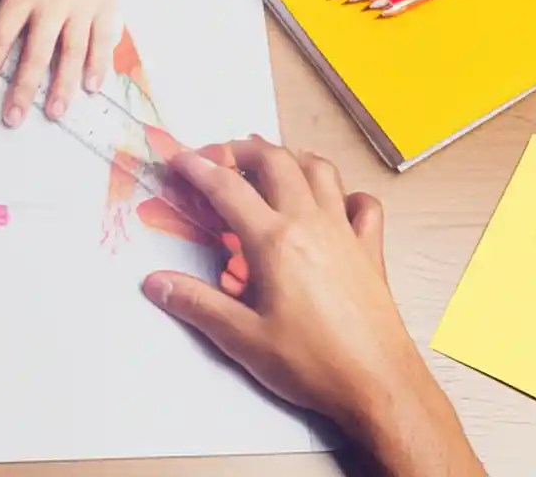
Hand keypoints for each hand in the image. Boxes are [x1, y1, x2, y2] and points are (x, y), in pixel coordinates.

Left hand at [0, 0, 125, 126]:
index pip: (1, 36)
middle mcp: (53, 4)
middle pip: (35, 54)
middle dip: (22, 89)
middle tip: (13, 118)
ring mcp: (82, 8)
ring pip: (71, 54)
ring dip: (62, 86)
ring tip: (53, 112)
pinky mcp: (104, 8)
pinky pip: (102, 42)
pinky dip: (99, 65)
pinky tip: (91, 87)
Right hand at [142, 138, 481, 476]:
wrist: (378, 385)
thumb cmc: (313, 364)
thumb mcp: (242, 338)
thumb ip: (196, 303)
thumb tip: (156, 282)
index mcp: (275, 242)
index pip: (227, 188)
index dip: (197, 168)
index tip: (178, 159)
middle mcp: (311, 225)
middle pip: (275, 161)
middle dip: (241, 150)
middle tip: (218, 156)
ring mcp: (345, 234)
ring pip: (320, 171)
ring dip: (290, 157)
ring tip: (268, 163)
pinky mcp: (369, 252)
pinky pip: (362, 204)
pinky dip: (344, 193)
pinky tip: (332, 204)